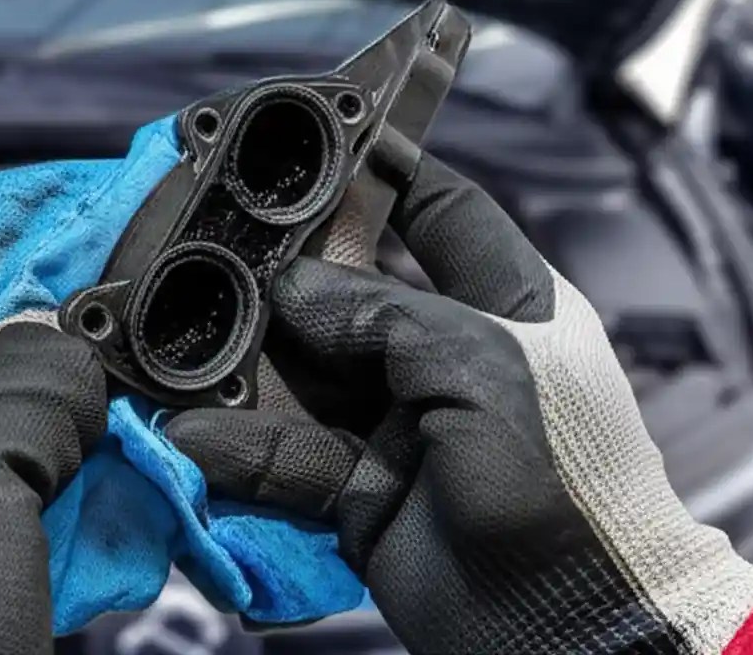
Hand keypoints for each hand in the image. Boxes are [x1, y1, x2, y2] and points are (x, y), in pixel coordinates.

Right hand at [166, 152, 752, 653]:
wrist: (571, 618)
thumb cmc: (562, 469)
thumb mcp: (486, 364)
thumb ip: (385, 315)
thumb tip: (290, 289)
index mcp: (504, 303)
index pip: (442, 212)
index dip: (384, 173)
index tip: (316, 143)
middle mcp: (445, 352)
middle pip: (350, 292)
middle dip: (285, 273)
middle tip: (212, 247)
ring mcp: (398, 421)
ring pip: (306, 375)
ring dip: (248, 366)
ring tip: (182, 343)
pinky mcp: (359, 488)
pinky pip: (290, 456)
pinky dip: (244, 448)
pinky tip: (196, 436)